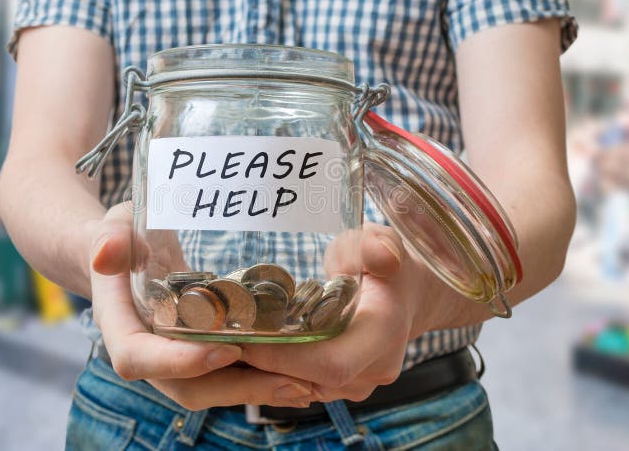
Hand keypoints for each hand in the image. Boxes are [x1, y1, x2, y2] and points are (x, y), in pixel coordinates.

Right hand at [88, 203, 314, 409]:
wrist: (125, 253)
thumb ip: (110, 238)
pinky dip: (257, 378)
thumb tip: (106, 254)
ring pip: (210, 388)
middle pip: (185, 387)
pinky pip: (224, 376)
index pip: (138, 358)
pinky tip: (296, 375)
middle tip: (291, 384)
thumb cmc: (122, 236)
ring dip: (255, 391)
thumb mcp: (115, 227)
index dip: (180, 362)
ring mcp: (173, 359)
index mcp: (119, 325)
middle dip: (237, 389)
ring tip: (303, 386)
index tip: (228, 351)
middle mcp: (146, 352)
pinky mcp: (196, 355)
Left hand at [241, 223, 422, 402]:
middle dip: (262, 364)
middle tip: (220, 337)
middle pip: (308, 380)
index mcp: (384, 331)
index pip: (330, 361)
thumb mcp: (380, 240)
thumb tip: (380, 257)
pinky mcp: (344, 387)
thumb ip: (376, 244)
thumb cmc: (386, 263)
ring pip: (302, 388)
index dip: (284, 356)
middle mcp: (374, 367)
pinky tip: (249, 347)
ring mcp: (360, 383)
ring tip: (227, 341)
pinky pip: (303, 385)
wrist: (408, 295)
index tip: (244, 335)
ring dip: (264, 370)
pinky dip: (276, 370)